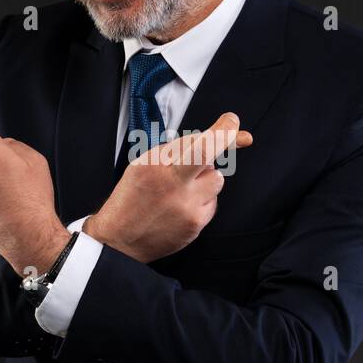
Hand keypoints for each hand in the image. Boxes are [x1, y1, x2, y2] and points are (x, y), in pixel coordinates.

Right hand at [83, 112, 253, 263]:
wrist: (119, 241)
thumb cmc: (130, 201)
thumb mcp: (141, 165)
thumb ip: (173, 151)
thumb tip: (208, 140)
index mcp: (156, 166)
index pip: (196, 143)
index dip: (222, 130)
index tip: (231, 120)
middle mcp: (173, 185)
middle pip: (212, 157)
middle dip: (229, 141)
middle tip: (243, 137)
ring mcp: (187, 207)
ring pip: (216, 179)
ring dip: (206, 177)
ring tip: (185, 186)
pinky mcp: (195, 225)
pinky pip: (212, 202)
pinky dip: (202, 200)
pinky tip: (182, 206)